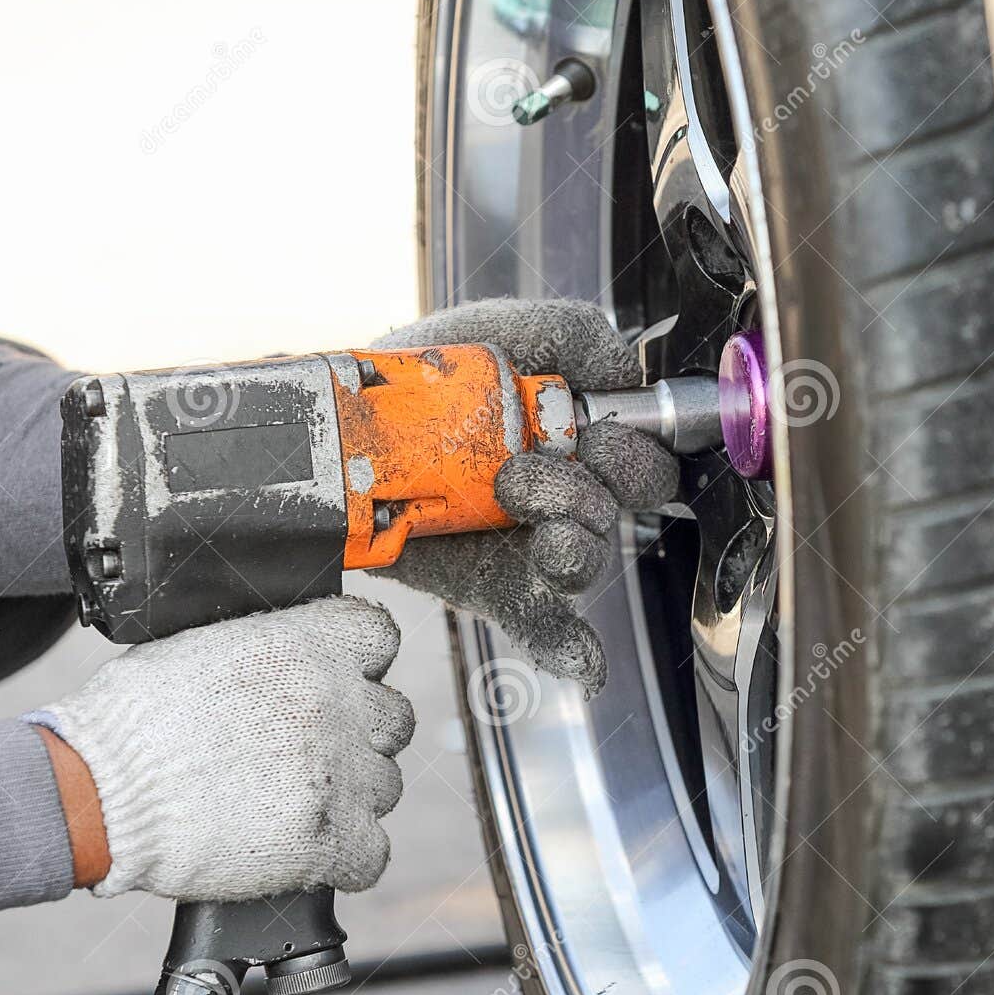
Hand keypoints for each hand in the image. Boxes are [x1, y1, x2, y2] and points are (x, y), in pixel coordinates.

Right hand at [27, 596, 413, 900]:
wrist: (95, 794)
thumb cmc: (129, 720)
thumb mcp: (201, 647)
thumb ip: (268, 647)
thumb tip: (289, 657)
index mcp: (307, 646)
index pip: (377, 638)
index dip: (358, 662)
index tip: (337, 680)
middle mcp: (336, 703)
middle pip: (393, 717)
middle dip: (358, 734)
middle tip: (308, 752)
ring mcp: (338, 774)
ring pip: (386, 785)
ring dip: (351, 795)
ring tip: (292, 802)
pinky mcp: (327, 841)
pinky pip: (373, 854)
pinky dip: (347, 859)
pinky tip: (308, 851)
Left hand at [371, 299, 678, 692]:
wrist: (347, 423)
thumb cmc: (429, 378)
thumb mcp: (501, 329)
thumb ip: (576, 334)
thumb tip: (626, 370)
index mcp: (580, 444)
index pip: (645, 465)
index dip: (635, 455)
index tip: (595, 433)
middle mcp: (565, 497)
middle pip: (618, 512)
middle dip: (590, 487)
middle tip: (530, 466)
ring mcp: (530, 547)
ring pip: (584, 559)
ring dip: (568, 537)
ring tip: (510, 497)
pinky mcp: (492, 586)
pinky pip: (543, 625)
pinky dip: (570, 647)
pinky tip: (588, 665)